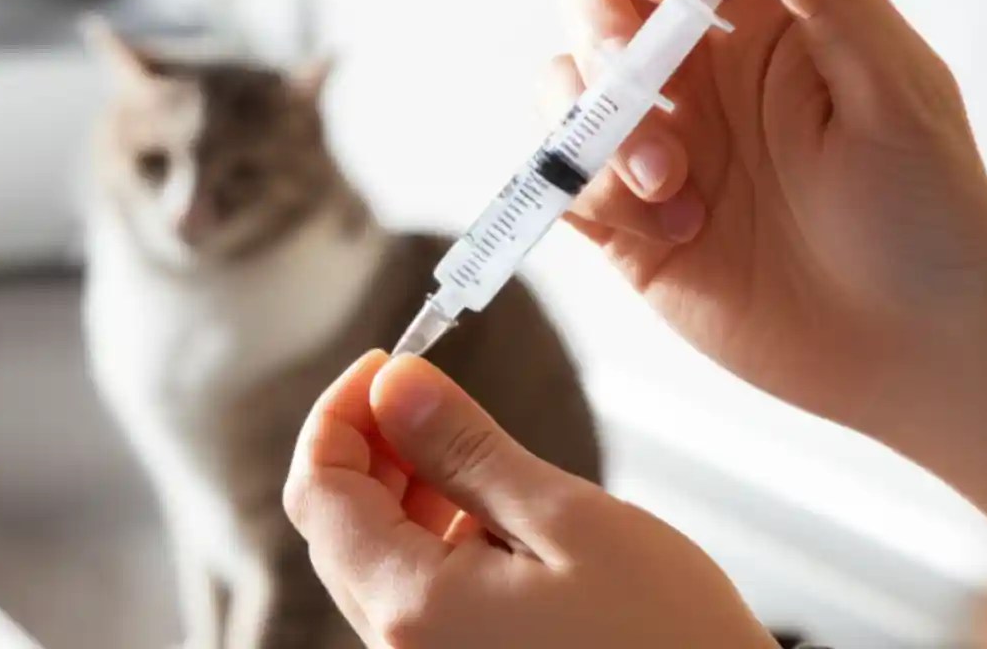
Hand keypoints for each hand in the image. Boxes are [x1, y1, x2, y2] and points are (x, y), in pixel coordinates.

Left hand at [284, 351, 777, 648]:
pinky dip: (430, 538)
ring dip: (400, 488)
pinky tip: (486, 514)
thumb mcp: (569, 522)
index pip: (317, 492)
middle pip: (336, 526)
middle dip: (369, 444)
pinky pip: (412, 597)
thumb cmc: (669, 643)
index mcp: (414, 610)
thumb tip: (396, 386)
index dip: (339, 413)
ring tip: (466, 448)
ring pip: (372, 559)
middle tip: (427, 393)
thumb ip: (466, 449)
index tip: (385, 365)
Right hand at [555, 0, 986, 507]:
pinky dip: (594, 196)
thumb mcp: (894, 90)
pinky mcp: (625, 223)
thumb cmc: (925, 217)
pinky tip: (673, 228)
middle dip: (599, 24)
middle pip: (598, 4)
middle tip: (630, 67)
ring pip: (568, 92)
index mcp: (765, 27)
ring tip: (670, 179)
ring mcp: (656, 149)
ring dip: (601, 126)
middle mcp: (699, 79)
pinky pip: (567, 184)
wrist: (903, 349)